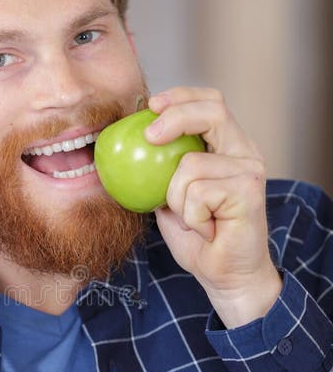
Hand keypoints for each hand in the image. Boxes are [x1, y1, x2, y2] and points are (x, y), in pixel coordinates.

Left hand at [147, 87, 281, 327]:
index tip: (150, 106)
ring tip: (193, 219)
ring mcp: (250, 170)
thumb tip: (122, 146)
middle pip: (212, 110)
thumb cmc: (198, 238)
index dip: (181, 96)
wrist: (225, 276)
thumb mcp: (169, 198)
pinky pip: (197, 192)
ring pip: (191, 165)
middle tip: (149, 137)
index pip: (210, 102)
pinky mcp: (249, 191)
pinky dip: (190, 216)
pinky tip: (207, 229)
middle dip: (176, 116)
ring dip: (176, 198)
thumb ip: (158, 171)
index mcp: (227, 147)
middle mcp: (244, 152)